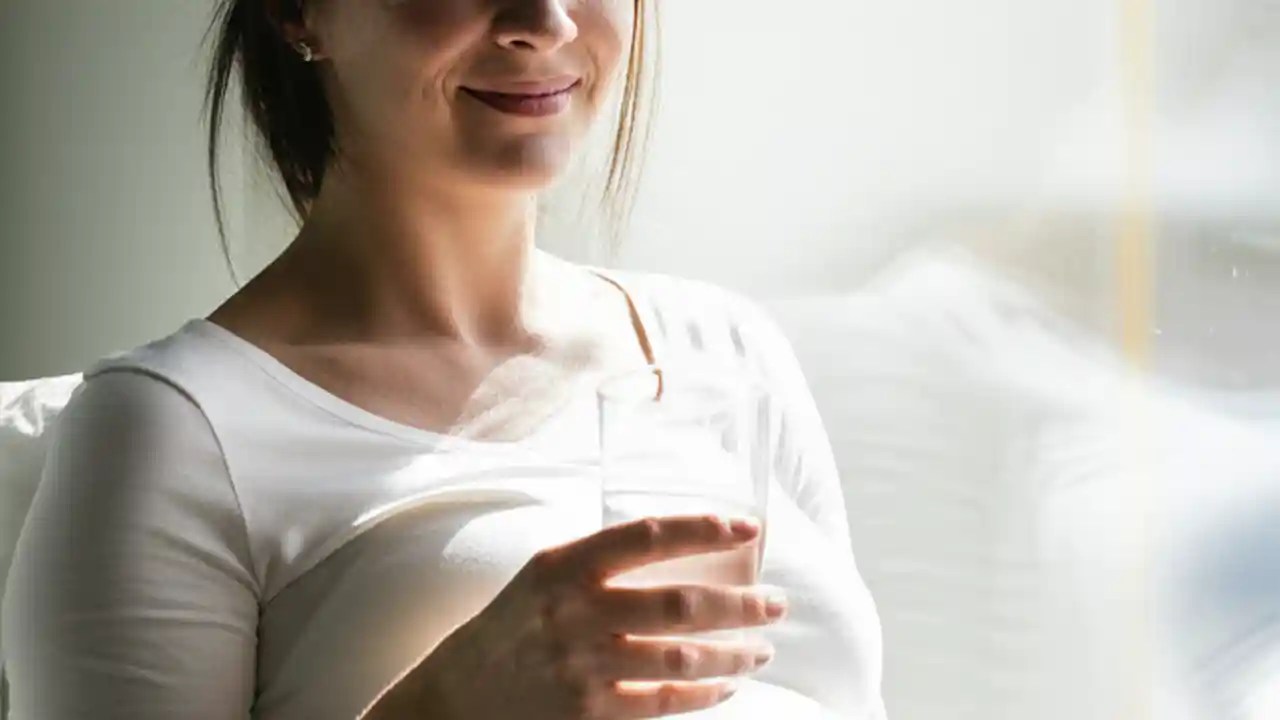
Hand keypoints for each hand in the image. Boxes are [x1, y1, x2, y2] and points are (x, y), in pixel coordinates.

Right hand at [388, 514, 786, 719]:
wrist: (455, 697)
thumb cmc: (512, 626)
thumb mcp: (543, 575)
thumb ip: (600, 562)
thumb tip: (687, 549)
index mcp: (563, 565)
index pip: (647, 536)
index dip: (704, 529)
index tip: (749, 529)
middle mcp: (574, 612)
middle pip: (680, 604)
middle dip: (741, 604)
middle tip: (777, 603)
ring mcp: (582, 667)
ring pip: (681, 658)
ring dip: (733, 652)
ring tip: (761, 647)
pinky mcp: (588, 713)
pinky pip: (664, 703)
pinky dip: (704, 693)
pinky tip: (727, 684)